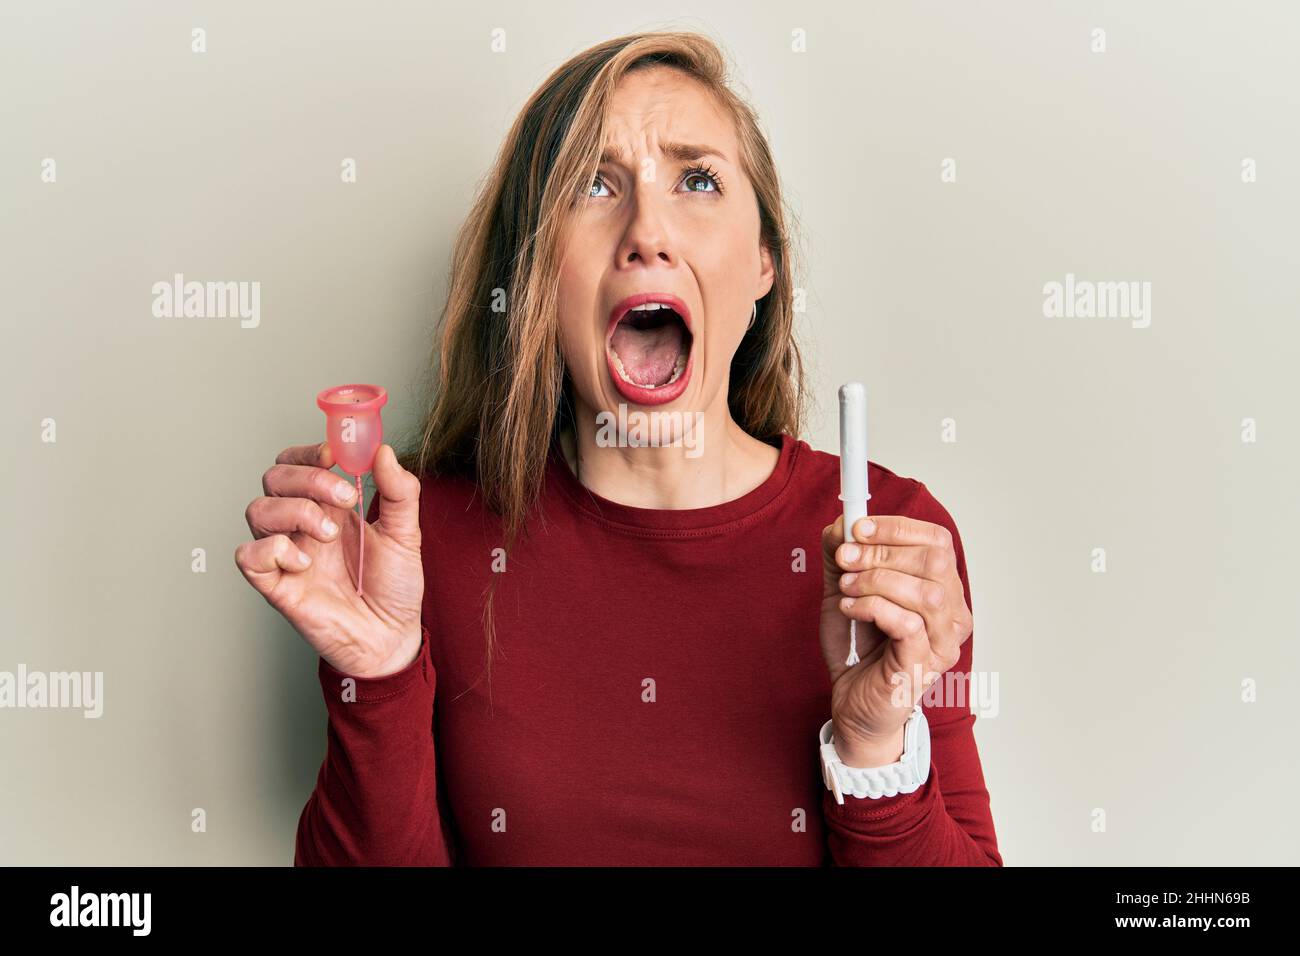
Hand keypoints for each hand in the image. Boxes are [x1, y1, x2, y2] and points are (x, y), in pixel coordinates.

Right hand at [235, 441, 424, 677]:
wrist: (392, 637)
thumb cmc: (394, 588)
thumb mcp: (406, 534)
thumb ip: (399, 491)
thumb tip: (384, 451)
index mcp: (329, 506)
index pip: (298, 463)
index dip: (308, 452)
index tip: (334, 455)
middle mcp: (302, 525)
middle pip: (274, 478)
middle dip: (308, 478)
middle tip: (345, 499)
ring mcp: (287, 554)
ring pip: (257, 510)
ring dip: (295, 511)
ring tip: (330, 534)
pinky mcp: (277, 585)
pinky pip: (248, 556)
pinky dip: (273, 550)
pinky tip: (306, 563)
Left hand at [818, 514, 972, 766]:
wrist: (851, 702)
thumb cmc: (857, 648)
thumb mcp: (844, 591)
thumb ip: (843, 557)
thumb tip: (840, 523)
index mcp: (941, 588)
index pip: (937, 541)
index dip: (897, 528)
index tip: (857, 527)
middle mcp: (952, 614)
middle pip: (934, 561)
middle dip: (882, 552)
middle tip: (844, 558)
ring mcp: (942, 642)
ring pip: (927, 592)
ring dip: (877, 580)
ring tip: (846, 588)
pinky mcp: (923, 665)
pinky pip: (909, 624)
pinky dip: (874, 608)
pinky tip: (850, 609)